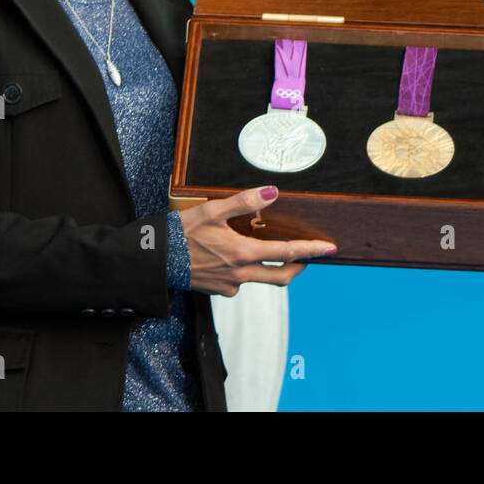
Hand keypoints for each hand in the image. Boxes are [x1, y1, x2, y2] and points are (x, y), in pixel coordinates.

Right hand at [181, 186, 335, 296]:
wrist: (153, 262)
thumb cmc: (180, 234)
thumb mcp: (212, 210)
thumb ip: (244, 201)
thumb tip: (272, 192)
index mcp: (243, 254)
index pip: (287, 254)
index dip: (312, 251)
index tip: (330, 249)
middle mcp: (240, 275)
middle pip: (281, 277)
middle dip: (298, 267)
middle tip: (307, 257)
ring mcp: (228, 286)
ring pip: (259, 280)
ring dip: (269, 268)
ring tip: (269, 250)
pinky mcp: (217, 290)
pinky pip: (238, 283)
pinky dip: (244, 271)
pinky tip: (234, 257)